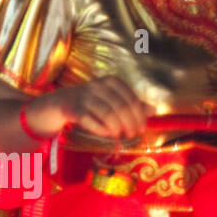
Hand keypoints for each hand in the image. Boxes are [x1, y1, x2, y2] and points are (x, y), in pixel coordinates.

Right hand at [27, 76, 148, 140]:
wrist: (62, 102)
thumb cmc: (93, 102)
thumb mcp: (113, 99)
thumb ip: (133, 104)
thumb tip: (154, 111)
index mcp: (111, 81)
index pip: (132, 100)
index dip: (140, 116)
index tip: (142, 128)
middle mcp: (98, 86)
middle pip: (122, 108)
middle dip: (130, 124)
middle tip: (132, 135)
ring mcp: (85, 97)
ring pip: (109, 116)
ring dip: (117, 129)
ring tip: (119, 135)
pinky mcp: (75, 109)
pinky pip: (93, 123)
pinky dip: (102, 131)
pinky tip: (106, 134)